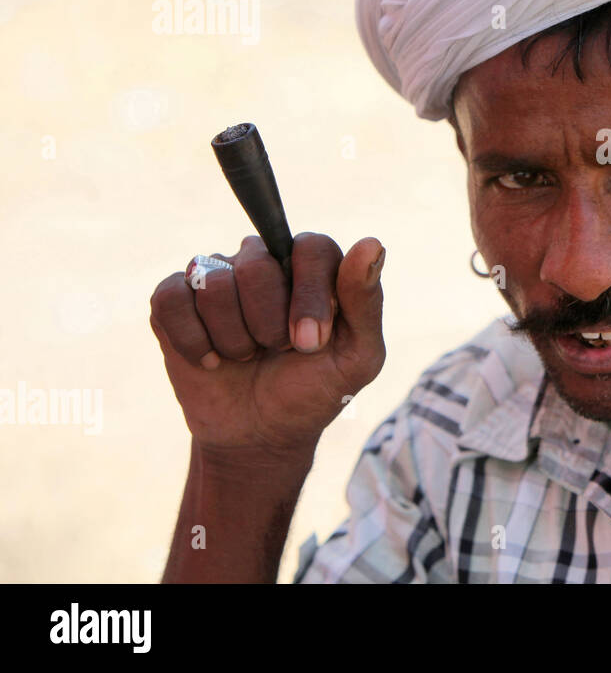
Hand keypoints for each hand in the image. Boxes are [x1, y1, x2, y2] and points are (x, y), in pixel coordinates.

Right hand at [150, 233, 385, 462]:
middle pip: (255, 264)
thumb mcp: (357, 356)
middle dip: (267, 324)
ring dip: (232, 338)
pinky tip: (211, 361)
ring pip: (212, 282)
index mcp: (313, 265)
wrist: (261, 435)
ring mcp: (217, 276)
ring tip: (246, 356)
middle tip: (277, 351)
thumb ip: (365, 300)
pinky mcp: (175, 300)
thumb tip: (372, 243)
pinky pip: (170, 298)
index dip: (308, 296)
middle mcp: (264, 260)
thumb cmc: (315, 389)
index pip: (310, 247)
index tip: (309, 344)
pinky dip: (192, 341)